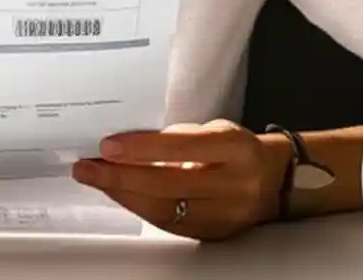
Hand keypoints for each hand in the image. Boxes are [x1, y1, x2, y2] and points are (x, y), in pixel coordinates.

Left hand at [71, 119, 282, 240]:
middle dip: (120, 176)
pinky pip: (168, 224)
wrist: (274, 180)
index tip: (108, 146)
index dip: (142, 148)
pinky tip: (120, 196)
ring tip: (96, 180)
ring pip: (164, 209)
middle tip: (88, 167)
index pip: (183, 148)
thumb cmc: (237, 149)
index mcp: (235, 148)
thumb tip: (126, 145)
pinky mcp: (214, 233)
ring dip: (123, 195)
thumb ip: (176, 138)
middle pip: (167, 184)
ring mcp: (226, 214)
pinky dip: (139, 208)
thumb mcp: (213, 130)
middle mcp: (234, 184)